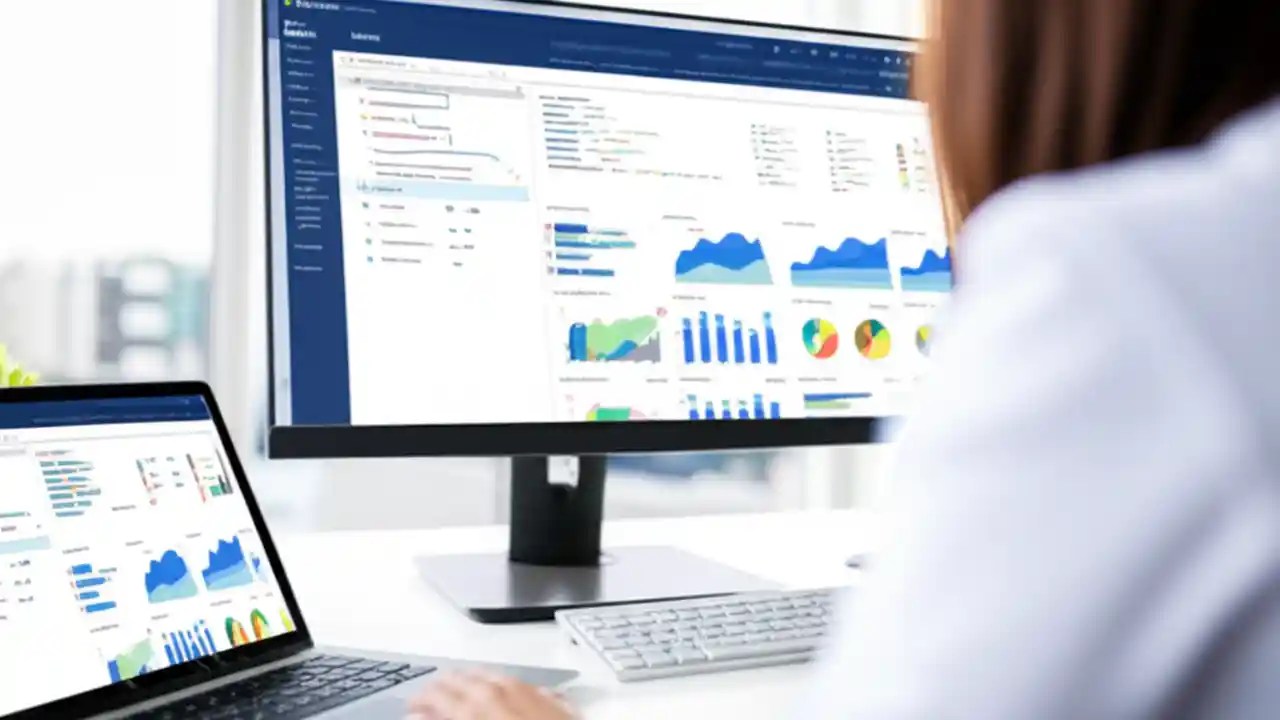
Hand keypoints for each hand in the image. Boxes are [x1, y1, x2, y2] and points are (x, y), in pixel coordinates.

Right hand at [409, 671, 576, 719]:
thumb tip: (418, 716)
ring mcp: (536, 696)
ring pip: (499, 678)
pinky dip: (511, 686)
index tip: (413, 705)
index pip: (440, 695)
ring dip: (478, 679)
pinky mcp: (561, 705)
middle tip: (432, 692)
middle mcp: (506, 695)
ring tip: (465, 682)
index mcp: (477, 709)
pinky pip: (527, 686)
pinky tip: (508, 688)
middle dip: (447, 685)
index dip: (423, 700)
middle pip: (468, 682)